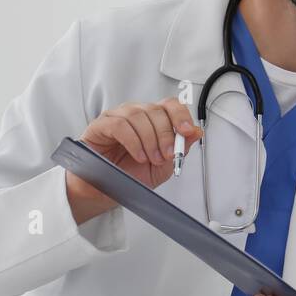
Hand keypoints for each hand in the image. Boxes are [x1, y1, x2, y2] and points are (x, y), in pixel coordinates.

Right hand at [67, 97, 202, 222]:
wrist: (105, 191)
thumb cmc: (131, 175)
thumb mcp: (163, 166)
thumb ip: (180, 149)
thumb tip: (196, 132)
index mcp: (152, 120)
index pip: (170, 105)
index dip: (180, 115)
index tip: (187, 131)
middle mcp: (136, 114)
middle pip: (156, 110)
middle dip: (166, 134)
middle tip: (167, 154)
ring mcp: (116, 117)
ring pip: (139, 115)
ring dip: (150, 139)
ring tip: (151, 158)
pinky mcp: (99, 126)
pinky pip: (119, 125)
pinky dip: (133, 141)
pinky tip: (138, 155)